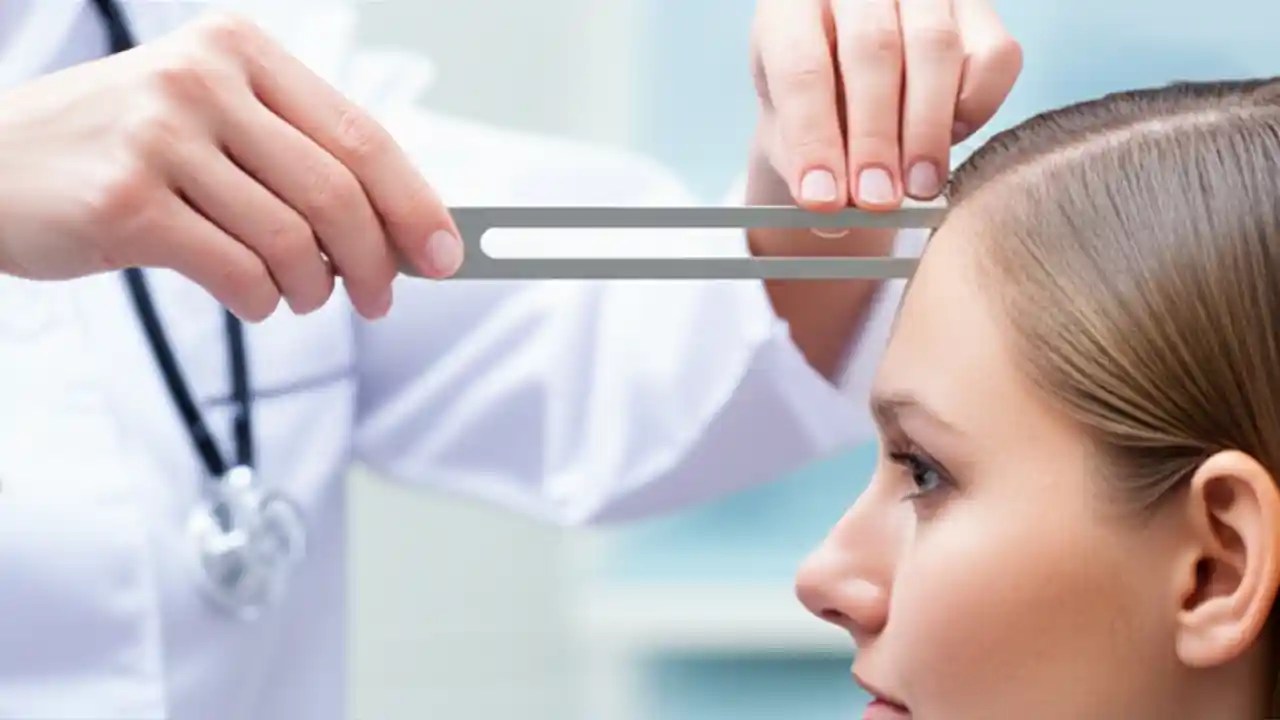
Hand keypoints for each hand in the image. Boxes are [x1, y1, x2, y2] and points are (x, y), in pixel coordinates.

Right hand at [0, 12, 462, 321]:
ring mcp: (160, 137)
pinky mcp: (127, 202)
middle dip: (377, 263)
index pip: (360, 135)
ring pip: (292, 242)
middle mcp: (202, 80)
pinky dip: (262, 302)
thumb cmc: (116, 146)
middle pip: (337, 193)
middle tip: (379, 299)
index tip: (448, 253)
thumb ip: (292, 155)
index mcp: (237, 50)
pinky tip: (254, 299)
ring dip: (312, 290)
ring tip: (300, 297)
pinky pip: (239, 273)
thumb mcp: (205, 115)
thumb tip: (395, 226)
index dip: (415, 202)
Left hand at [743, 0, 1020, 380]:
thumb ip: (803, 166)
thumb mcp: (789, 133)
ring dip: (927, 129)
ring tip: (917, 188)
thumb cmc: (813, 107)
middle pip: (872, 50)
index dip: (813, 138)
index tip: (823, 200)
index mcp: (791, 8)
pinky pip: (993, 55)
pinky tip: (950, 138)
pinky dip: (975, 106)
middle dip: (875, 137)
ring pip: (935, 46)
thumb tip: (833, 214)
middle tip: (877, 201)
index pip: (800, 67)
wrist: (849, 79)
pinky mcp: (976, 7)